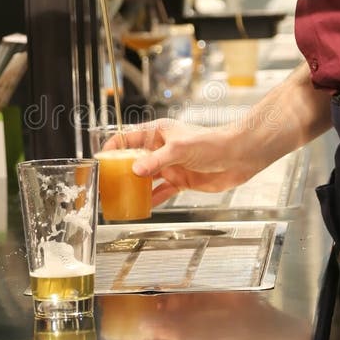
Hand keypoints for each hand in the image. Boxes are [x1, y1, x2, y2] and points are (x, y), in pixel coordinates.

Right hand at [103, 118, 254, 205]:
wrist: (239, 156)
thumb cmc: (213, 143)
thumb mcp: (180, 149)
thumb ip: (156, 160)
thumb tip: (135, 170)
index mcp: (159, 132)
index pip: (129, 138)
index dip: (113, 148)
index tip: (100, 160)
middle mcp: (162, 149)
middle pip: (135, 160)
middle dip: (120, 171)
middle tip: (106, 184)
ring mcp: (171, 165)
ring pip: (147, 178)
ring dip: (135, 187)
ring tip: (119, 198)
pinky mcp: (181, 180)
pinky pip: (162, 191)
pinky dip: (152, 199)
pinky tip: (142, 207)